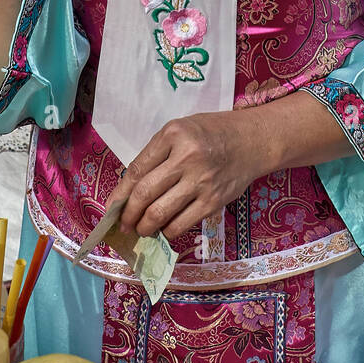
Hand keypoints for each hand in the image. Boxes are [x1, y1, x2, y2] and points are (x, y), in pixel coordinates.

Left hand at [107, 111, 268, 243]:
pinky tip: (164, 228)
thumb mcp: (181, 131)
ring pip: (160, 213)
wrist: (252, 141)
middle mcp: (187, 157)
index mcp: (174, 134)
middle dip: (129, 214)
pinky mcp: (213, 201)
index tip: (111, 208)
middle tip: (124, 224)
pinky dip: (167, 231)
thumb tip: (130, 191)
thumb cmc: (211, 133)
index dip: (119, 193)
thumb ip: (157, 155)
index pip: (137, 169)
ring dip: (145, 227)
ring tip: (141, 229)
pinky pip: (181, 224)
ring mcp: (201, 181)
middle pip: (145, 194)